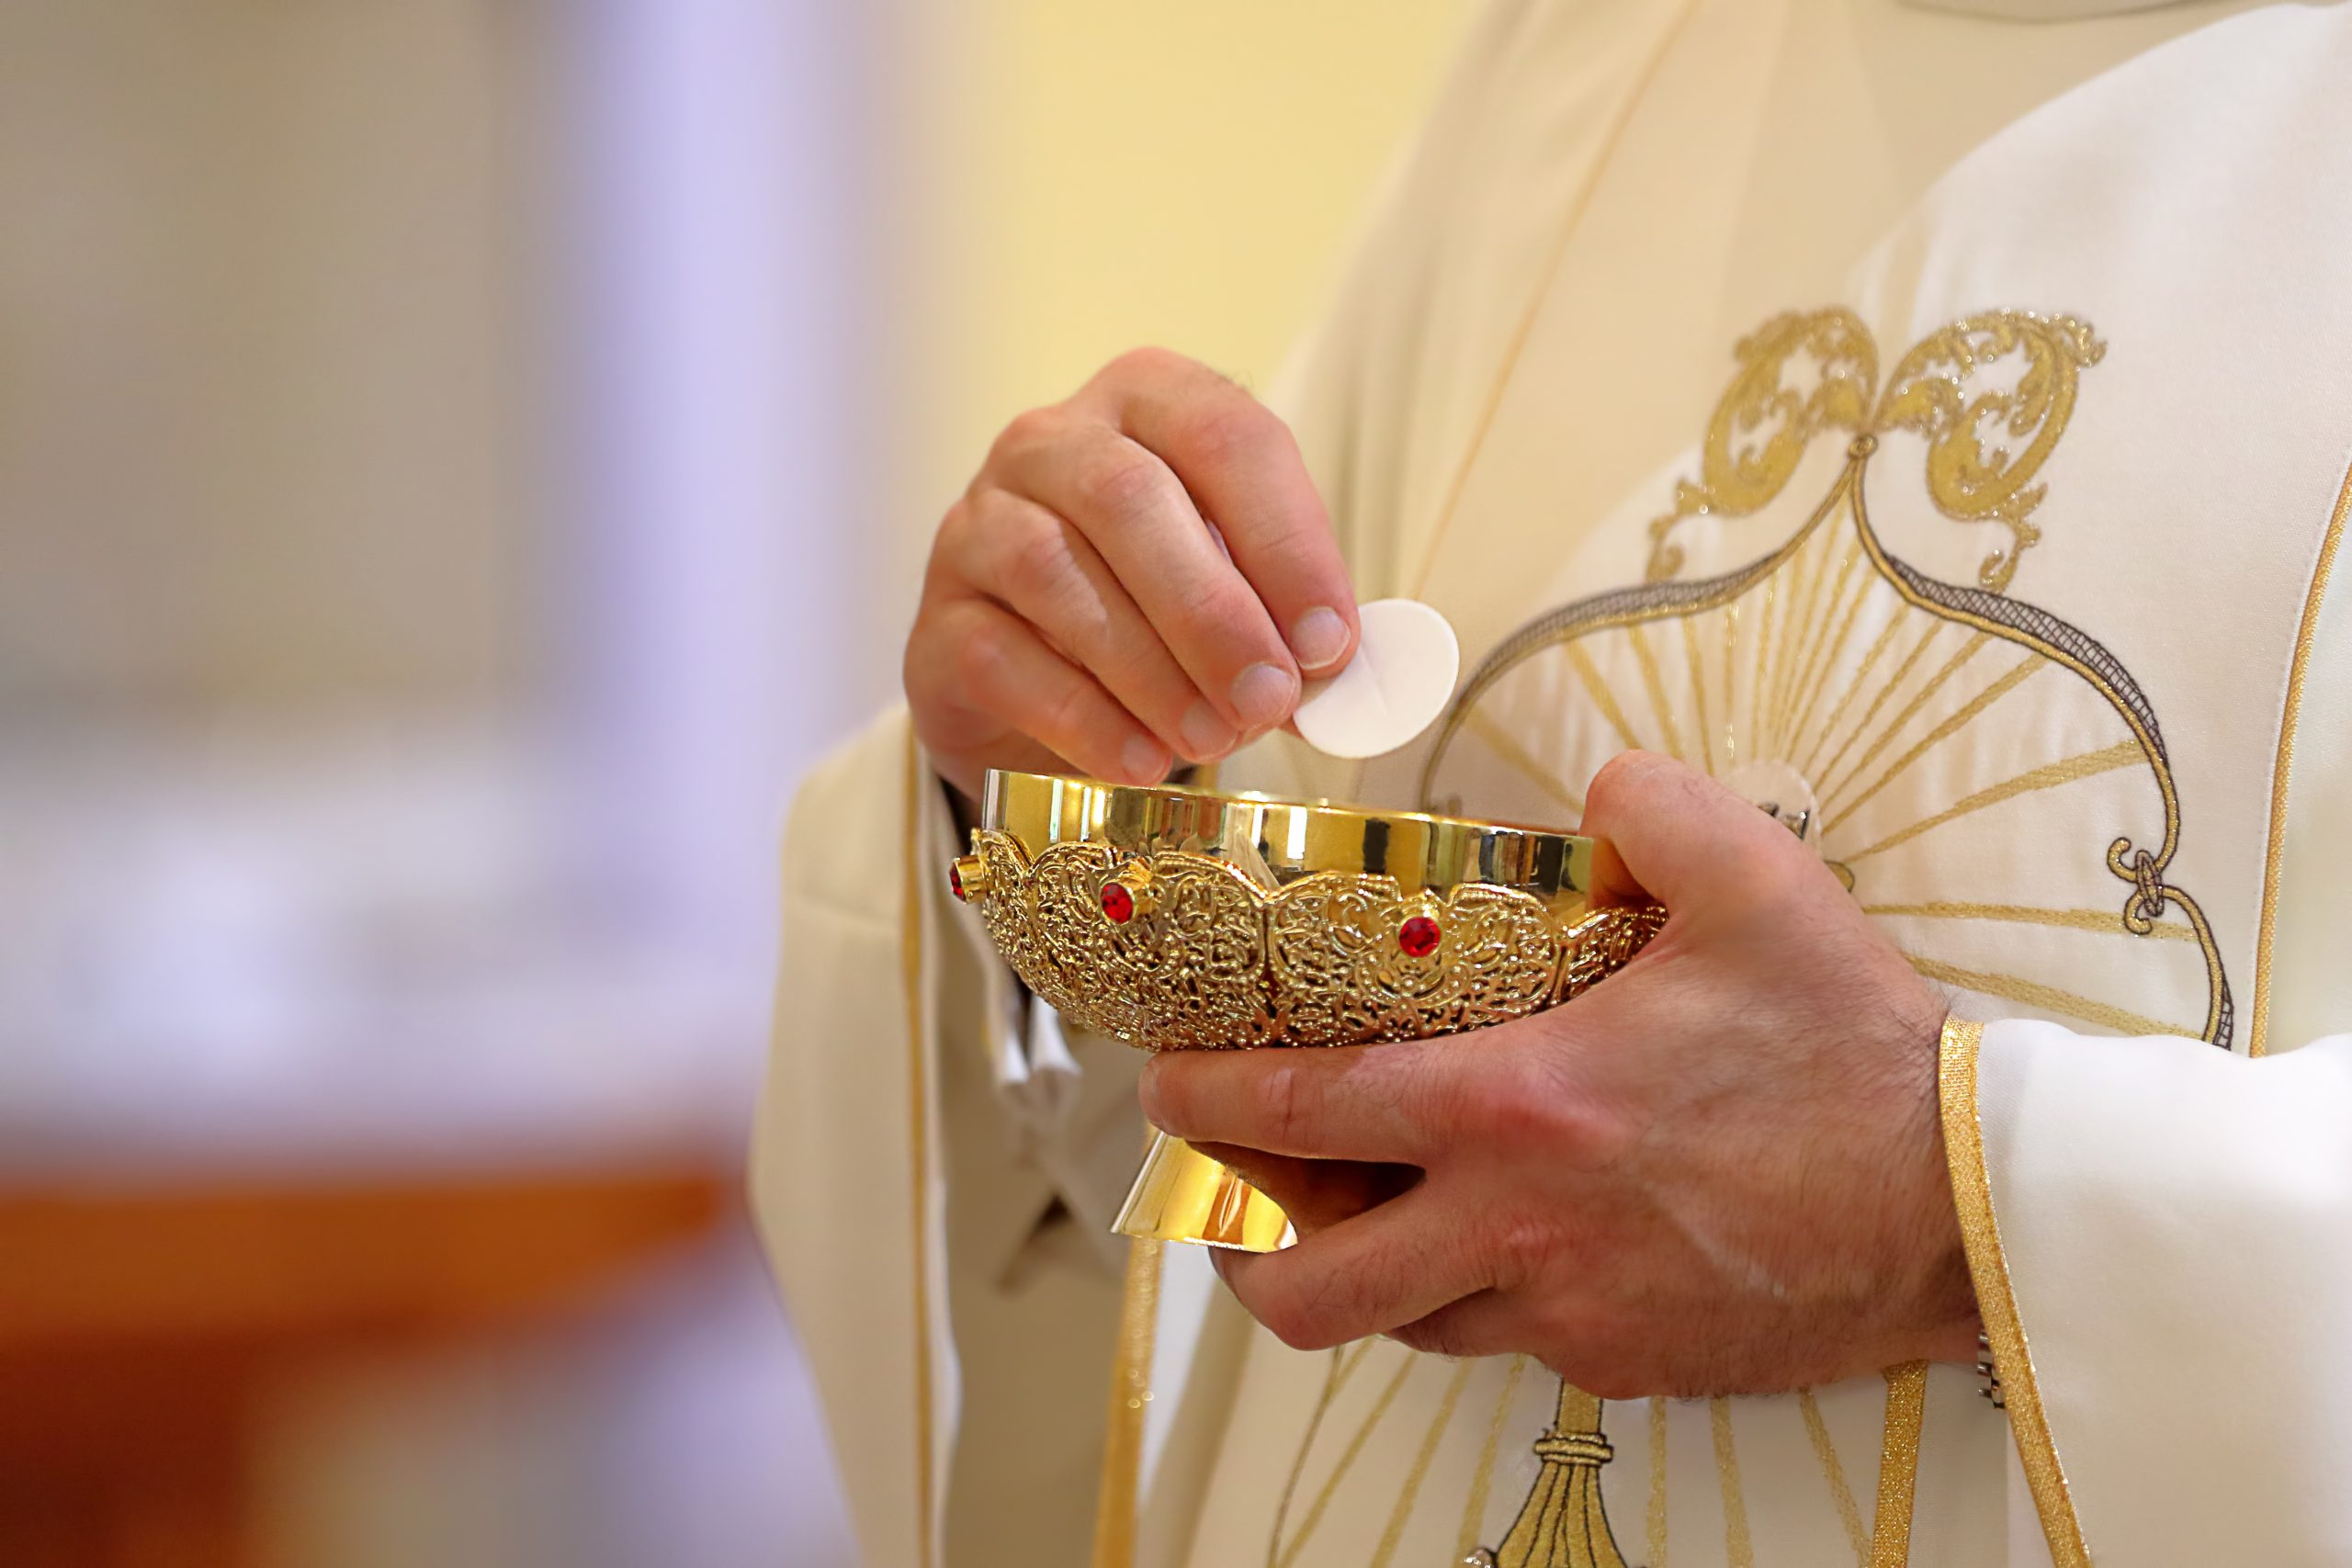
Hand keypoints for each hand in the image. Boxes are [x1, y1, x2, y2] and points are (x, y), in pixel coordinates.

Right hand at [905, 348, 1357, 803]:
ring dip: (1149, 667)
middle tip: (1270, 699)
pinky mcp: (938, 622)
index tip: (1330, 640)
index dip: (1285, 538)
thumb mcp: (1240, 595)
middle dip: (1213, 611)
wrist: (1037, 688)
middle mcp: (1049, 442)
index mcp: (1147, 403)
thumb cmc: (1162, 616)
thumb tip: (1344, 673)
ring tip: (1215, 740)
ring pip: (1054, 571)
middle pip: (1128, 499)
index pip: (1223, 435)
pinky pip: (1000, 656)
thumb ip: (1291, 618)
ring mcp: (977, 525)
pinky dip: (1080, 716)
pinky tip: (1139, 761)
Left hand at [1139, 751, 1975, 1398]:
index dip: (1203, 1101)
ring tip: (1361, 1205)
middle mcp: (1515, 1232)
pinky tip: (1498, 1233)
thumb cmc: (1856, 1051)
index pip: (1302, 1114)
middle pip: (1307, 1291)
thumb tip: (1598, 786)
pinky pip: (1500, 1344)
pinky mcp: (1623, 1365)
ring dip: (1358, 1273)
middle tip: (1237, 1187)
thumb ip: (1652, 806)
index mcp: (1518, 1109)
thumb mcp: (1759, 883)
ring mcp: (1567, 1314)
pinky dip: (1467, 1296)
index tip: (1160, 1082)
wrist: (1968, 1210)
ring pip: (1399, 1327)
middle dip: (1235, 1249)